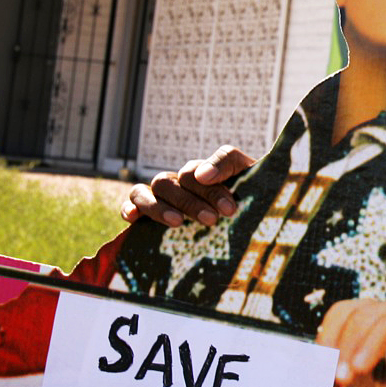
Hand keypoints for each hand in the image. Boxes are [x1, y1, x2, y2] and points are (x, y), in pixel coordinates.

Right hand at [122, 145, 254, 227]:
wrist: (255, 221)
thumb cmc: (251, 200)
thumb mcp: (250, 176)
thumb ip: (229, 163)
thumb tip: (201, 173)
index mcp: (204, 171)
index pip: (198, 171)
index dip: (211, 189)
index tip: (229, 209)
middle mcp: (180, 182)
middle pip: (172, 182)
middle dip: (190, 201)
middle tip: (211, 220)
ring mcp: (164, 196)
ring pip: (147, 190)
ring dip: (159, 206)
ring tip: (178, 223)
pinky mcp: (150, 215)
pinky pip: (132, 204)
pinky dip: (130, 208)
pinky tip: (133, 218)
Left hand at [317, 297, 385, 386]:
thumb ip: (347, 376)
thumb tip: (324, 360)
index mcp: (374, 327)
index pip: (345, 311)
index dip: (328, 332)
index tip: (318, 364)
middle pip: (362, 311)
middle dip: (344, 343)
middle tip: (338, 377)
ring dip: (364, 342)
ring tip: (354, 372)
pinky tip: (371, 366)